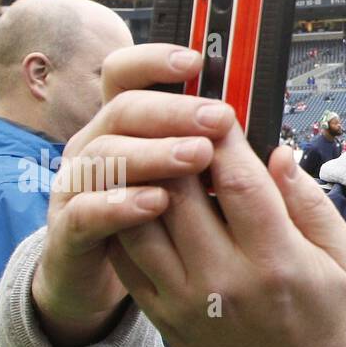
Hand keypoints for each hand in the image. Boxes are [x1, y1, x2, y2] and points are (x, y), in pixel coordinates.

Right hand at [32, 45, 228, 346]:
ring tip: (196, 156)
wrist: (100, 286)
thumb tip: (276, 146)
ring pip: (104, 153)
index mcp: (127, 128)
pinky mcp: (69, 232)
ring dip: (152, 152)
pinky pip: (86, 211)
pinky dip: (119, 204)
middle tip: (219, 117)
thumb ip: (226, 161)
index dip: (155, 61)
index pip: (127, 75)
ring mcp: (78, 187)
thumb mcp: (199, 190)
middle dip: (171, 108)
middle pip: (122, 108)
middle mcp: (97, 146)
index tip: (197, 60)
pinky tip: (156, 202)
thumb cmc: (162, 233)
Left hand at [107, 97, 345, 346]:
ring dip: (142, 177)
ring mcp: (186, 301)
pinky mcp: (161, 315)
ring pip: (140, 219)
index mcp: (277, 262)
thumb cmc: (322, 309)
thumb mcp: (340, 254)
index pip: (237, 182)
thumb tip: (275, 150)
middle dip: (175, 146)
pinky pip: (126, 255)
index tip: (218, 109)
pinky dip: (125, 217)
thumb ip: (308, 200)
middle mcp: (225, 281)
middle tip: (178, 121)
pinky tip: (139, 194)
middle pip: (179, 193)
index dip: (221, 137)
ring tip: (155, 152)